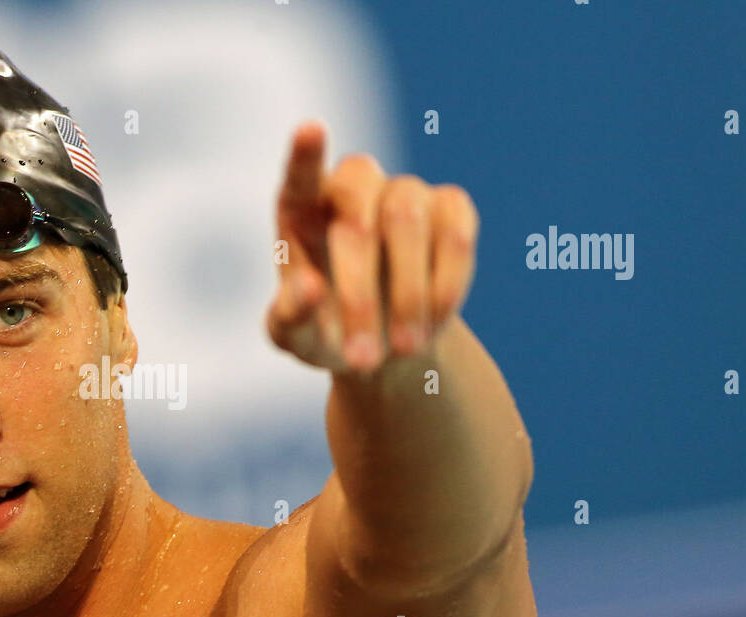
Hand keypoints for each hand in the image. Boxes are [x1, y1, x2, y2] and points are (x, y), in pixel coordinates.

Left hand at [266, 121, 478, 373]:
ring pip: (408, 221)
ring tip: (401, 352)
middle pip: (357, 216)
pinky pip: (455, 233)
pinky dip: (446, 284)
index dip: (305, 155)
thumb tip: (308, 289)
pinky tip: (431, 326)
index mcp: (300, 212)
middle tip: (362, 357)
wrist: (382, 342)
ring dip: (407, 296)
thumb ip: (290, 318)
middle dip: (360, 292)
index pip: (300, 176)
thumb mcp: (296, 339)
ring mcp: (402, 192)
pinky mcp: (450, 208)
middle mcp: (350, 190)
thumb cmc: (323, 332)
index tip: (310, 129)